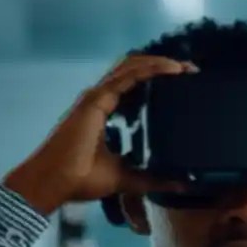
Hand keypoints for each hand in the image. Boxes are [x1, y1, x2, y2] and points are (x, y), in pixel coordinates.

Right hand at [3, 55, 193, 213]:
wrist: (56, 183)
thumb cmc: (82, 179)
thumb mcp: (128, 178)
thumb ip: (154, 178)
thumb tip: (182, 182)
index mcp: (105, 111)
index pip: (133, 85)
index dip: (156, 77)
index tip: (184, 80)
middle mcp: (101, 99)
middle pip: (133, 70)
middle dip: (162, 66)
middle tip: (190, 70)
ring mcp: (97, 97)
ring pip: (131, 67)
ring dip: (159, 63)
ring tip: (185, 66)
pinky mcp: (96, 100)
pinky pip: (128, 77)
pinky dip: (151, 69)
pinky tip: (172, 69)